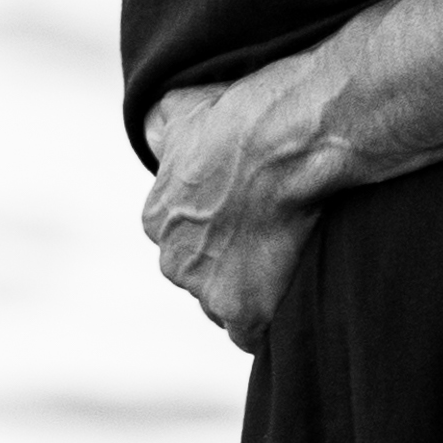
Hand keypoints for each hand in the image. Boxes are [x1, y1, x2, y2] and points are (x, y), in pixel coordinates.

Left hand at [142, 68, 326, 347]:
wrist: (283, 139)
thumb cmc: (242, 116)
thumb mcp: (183, 106)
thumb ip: (162, 127)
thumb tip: (151, 133)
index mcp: (156, 218)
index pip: (182, 243)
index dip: (216, 236)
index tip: (244, 222)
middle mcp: (172, 259)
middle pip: (200, 277)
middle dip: (229, 267)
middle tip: (270, 243)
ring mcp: (206, 288)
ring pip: (224, 307)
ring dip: (250, 294)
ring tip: (286, 268)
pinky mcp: (244, 310)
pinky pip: (251, 335)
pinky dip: (270, 323)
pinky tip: (291, 297)